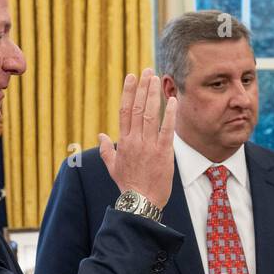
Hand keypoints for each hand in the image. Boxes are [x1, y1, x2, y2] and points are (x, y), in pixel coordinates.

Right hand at [98, 69, 176, 210]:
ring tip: (156, 79)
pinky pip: (166, 130)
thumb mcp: (113, 167)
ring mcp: (148, 146)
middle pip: (137, 108)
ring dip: (153, 95)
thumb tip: (101, 135)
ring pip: (149, 115)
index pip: (124, 111)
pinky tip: (172, 100)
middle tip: (147, 70)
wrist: (141, 203)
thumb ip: (107, 149)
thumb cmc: (128, 185)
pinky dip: (169, 114)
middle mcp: (134, 140)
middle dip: (142, 87)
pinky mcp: (163, 153)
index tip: (131, 77)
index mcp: (123, 142)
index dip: (128, 92)